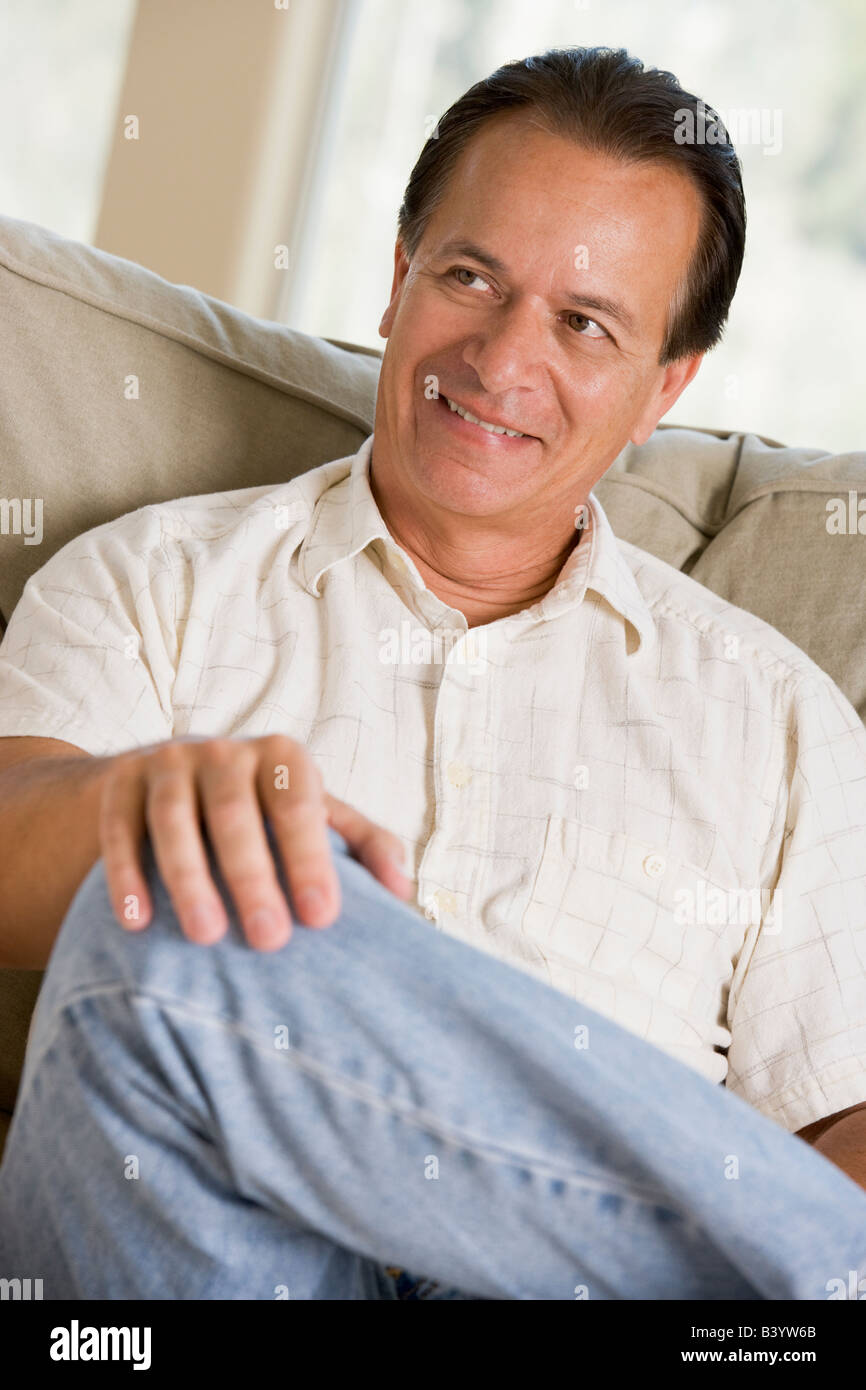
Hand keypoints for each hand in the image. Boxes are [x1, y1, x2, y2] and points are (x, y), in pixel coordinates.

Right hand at [98, 734, 411, 948]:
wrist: (175, 776)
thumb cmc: (265, 809)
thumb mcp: (316, 814)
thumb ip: (362, 845)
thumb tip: (402, 891)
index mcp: (281, 757)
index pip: (298, 804)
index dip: (310, 858)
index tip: (322, 917)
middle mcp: (224, 752)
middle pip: (235, 813)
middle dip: (253, 877)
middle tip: (269, 939)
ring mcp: (168, 763)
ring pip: (174, 819)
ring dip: (188, 877)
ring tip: (205, 935)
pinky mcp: (120, 784)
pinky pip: (120, 830)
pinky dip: (125, 875)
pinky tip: (136, 922)